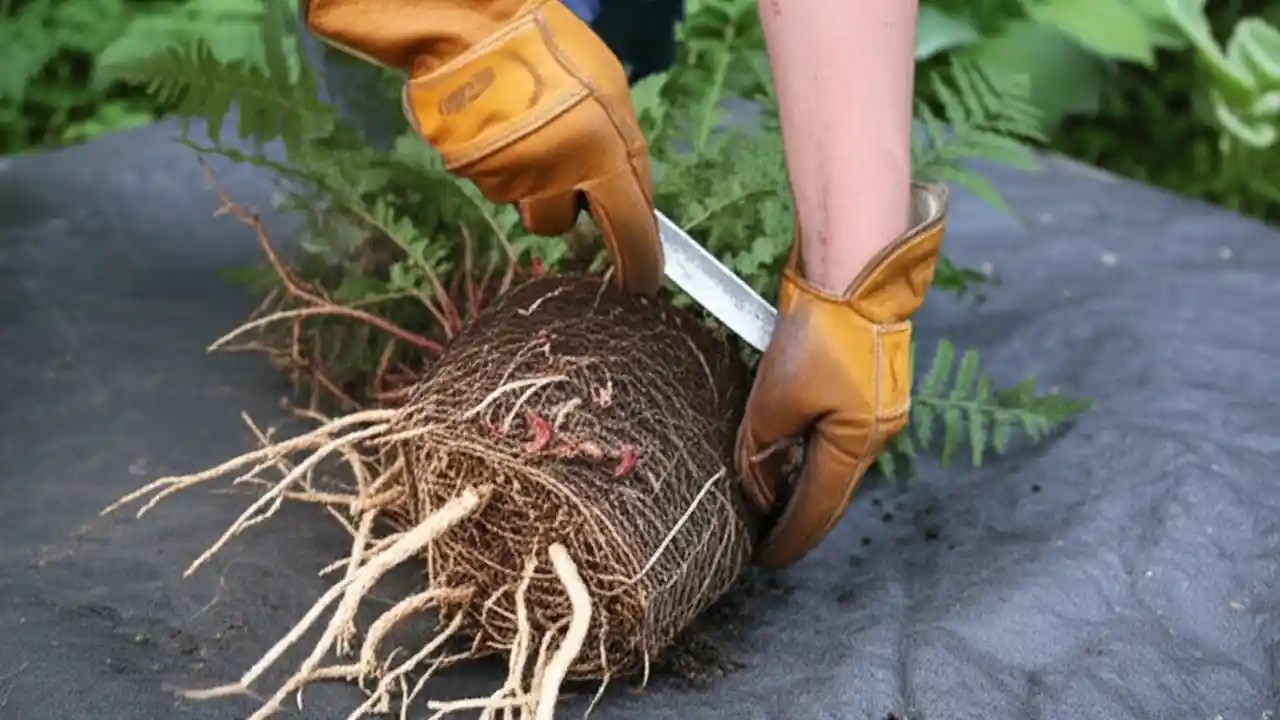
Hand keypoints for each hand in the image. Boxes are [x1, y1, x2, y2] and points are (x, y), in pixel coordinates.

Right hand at [303, 0, 662, 293]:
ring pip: (523, 204)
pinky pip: (494, 183)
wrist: (471, 27)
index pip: (631, 232)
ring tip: (524, 132)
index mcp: (601, 156)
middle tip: (560, 160)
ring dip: (528, 184)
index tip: (641, 285)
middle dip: (565, 205)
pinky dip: (500, 165)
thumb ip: (621, 150)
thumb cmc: (552, 51)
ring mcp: (507, 180)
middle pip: (561, 225)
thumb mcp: (610, 93)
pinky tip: (500, 129)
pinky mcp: (469, 175)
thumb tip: (625, 193)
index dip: (639, 265)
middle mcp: (554, 179)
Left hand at [735, 183, 948, 567]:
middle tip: (760, 528)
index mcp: (859, 444)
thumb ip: (762, 447)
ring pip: (831, 454)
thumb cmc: (820, 331)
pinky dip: (809, 440)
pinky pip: (835, 425)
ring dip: (799, 471)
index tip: (766, 559)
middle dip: (794, 509)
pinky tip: (786, 438)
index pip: (819, 508)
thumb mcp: (776, 397)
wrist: (856, 266)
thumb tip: (756, 485)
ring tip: (765, 487)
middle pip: (829, 484)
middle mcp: (877, 431)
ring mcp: (879, 404)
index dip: (789, 537)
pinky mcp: (869, 379)